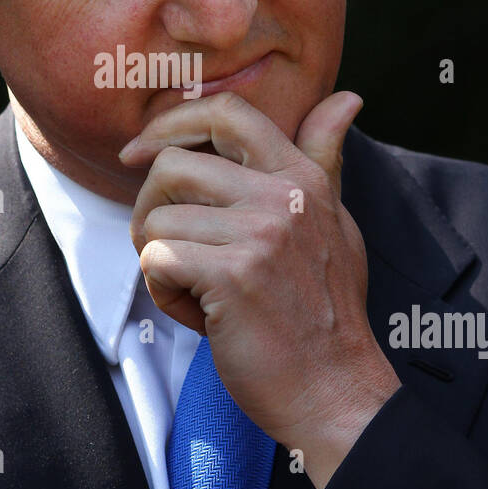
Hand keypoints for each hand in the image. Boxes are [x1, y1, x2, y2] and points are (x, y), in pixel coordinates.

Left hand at [119, 90, 400, 488]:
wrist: (335, 392)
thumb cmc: (326, 312)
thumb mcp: (334, 222)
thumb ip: (323, 158)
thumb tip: (346, 97)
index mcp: (301, 177)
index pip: (226, 112)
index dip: (170, 123)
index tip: (141, 154)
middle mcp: (282, 196)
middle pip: (171, 166)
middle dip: (149, 209)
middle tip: (168, 250)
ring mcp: (258, 235)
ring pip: (155, 221)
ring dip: (159, 262)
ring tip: (197, 292)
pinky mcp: (231, 276)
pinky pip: (155, 261)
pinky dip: (162, 293)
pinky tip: (198, 315)